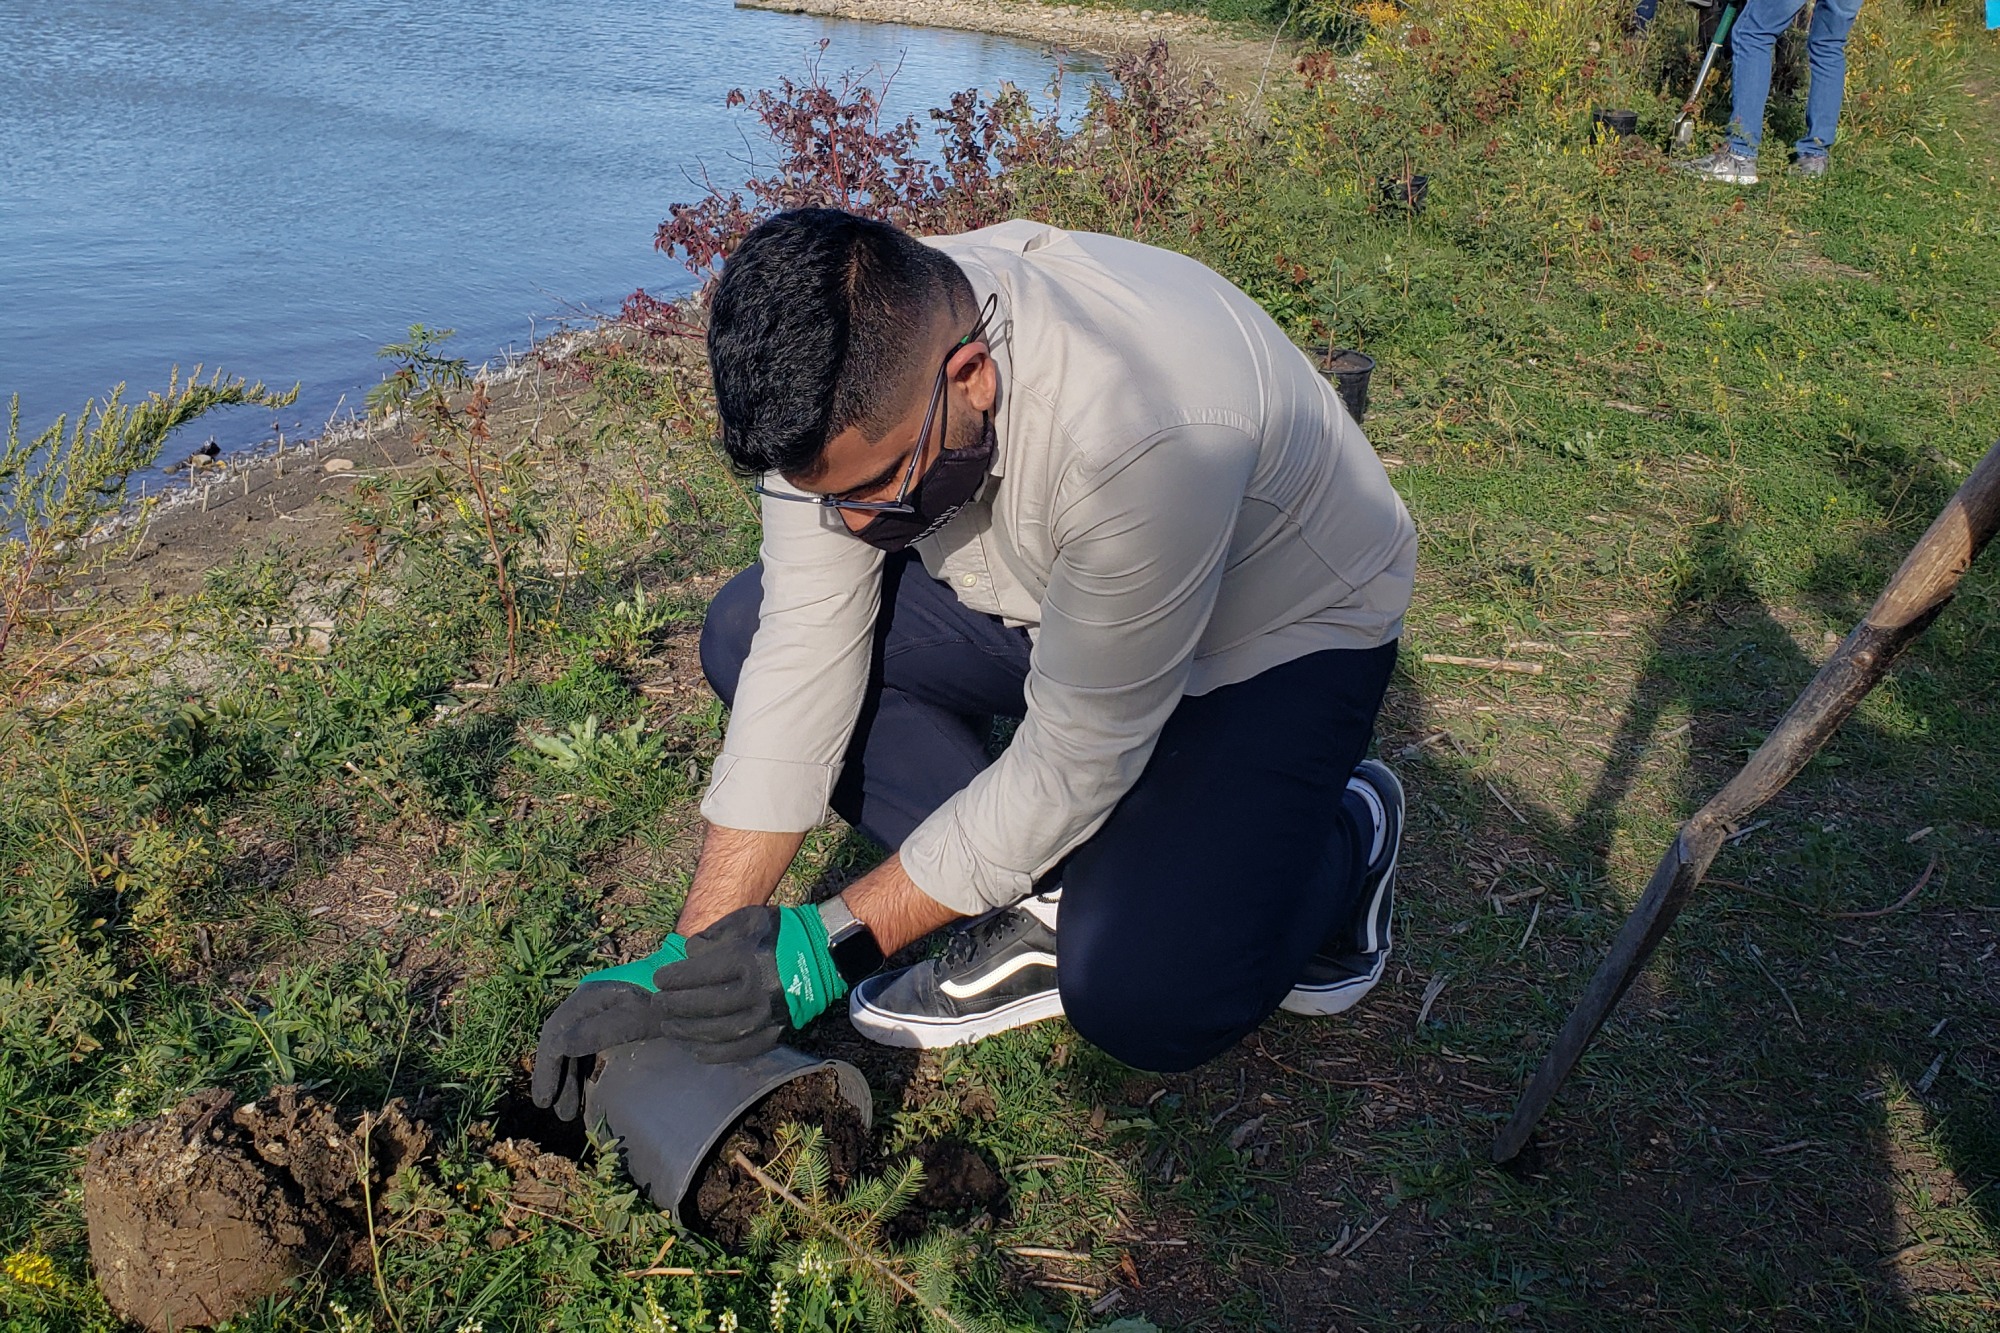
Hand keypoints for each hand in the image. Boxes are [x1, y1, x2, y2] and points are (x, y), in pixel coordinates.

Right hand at [529, 934, 688, 1119]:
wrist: (693, 980)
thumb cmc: (665, 1000)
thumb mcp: (636, 1017)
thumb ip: (599, 1031)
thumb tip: (559, 1047)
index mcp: (587, 999)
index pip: (554, 1036)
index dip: (547, 1071)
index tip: (544, 1101)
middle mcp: (589, 1001)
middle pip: (561, 1042)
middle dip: (557, 1078)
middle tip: (559, 1113)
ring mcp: (602, 1008)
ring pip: (575, 1044)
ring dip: (570, 1076)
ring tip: (571, 1109)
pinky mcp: (617, 1014)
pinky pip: (591, 1043)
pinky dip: (585, 1066)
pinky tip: (587, 1085)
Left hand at [651, 905, 845, 1063]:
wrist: (824, 952)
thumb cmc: (779, 932)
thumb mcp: (746, 920)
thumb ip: (713, 937)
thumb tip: (687, 957)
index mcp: (748, 960)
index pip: (699, 974)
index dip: (674, 978)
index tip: (658, 980)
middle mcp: (757, 991)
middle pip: (704, 1006)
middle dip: (675, 1006)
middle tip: (658, 1004)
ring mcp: (767, 1016)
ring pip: (717, 1033)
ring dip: (687, 1032)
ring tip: (670, 1027)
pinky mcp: (776, 1033)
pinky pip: (739, 1051)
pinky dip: (713, 1053)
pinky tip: (694, 1048)